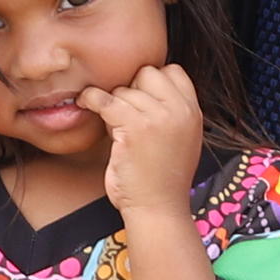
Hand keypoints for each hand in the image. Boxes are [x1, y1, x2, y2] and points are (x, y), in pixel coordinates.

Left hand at [82, 62, 208, 213]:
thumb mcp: (181, 138)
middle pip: (147, 73)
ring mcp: (158, 118)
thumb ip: (171, 111)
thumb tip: (142, 84)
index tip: (141, 101)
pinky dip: (91, 99)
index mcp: (193, 112)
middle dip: (133, 90)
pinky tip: (85, 103)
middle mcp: (180, 110)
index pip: (172, 71)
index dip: (153, 82)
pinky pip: (105, 100)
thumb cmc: (162, 179)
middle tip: (127, 116)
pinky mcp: (134, 128)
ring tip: (116, 130)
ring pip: (124, 90)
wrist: (157, 209)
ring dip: (114, 106)